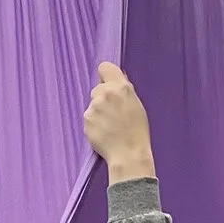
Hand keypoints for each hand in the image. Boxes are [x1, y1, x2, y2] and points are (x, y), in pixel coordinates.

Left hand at [84, 63, 155, 182]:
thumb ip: (124, 90)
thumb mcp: (136, 105)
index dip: (105, 76)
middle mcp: (105, 93)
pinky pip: (88, 118)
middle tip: (113, 114)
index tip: (107, 83)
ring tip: (110, 126)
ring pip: (92, 104)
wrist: (128, 155)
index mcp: (121, 87)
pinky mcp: (86, 120)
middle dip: (102, 98)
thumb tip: (118, 78)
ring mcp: (94, 107)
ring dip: (98, 112)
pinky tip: (104, 132)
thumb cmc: (137, 132)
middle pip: (97, 88)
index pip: (104, 67)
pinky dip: (94, 124)